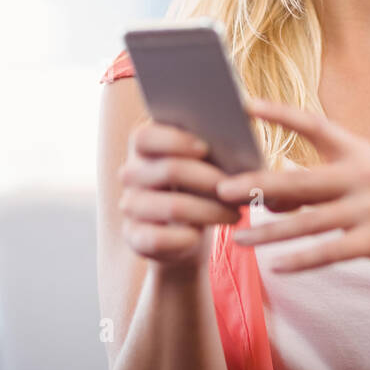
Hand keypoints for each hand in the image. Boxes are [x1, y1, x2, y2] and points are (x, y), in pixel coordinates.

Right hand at [118, 121, 240, 268]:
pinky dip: (186, 237)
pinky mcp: (134, 236)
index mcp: (144, 145)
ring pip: (172, 207)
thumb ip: (213, 144)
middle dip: (209, 179)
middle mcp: (131, 173)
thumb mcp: (204, 162)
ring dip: (210, 211)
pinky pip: (158, 238)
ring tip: (235, 213)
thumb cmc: (201, 184)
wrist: (185, 233)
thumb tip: (240, 130)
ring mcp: (130, 206)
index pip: (145, 137)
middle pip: (169, 170)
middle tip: (238, 187)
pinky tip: (202, 236)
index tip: (206, 148)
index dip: (175, 140)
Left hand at [214, 98, 369, 273]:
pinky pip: (330, 252)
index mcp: (356, 150)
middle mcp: (362, 174)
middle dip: (258, 184)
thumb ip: (313, 183)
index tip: (245, 103)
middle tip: (221, 188)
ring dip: (269, 232)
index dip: (280, 113)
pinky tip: (276, 266)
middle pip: (301, 180)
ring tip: (237, 238)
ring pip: (309, 221)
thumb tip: (265, 195)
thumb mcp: (356, 178)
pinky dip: (302, 260)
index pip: (314, 124)